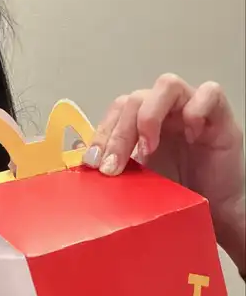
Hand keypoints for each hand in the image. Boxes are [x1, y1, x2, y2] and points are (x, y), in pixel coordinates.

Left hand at [82, 74, 245, 272]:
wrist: (214, 210)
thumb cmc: (178, 192)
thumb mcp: (137, 180)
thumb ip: (114, 166)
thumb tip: (76, 158)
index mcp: (141, 123)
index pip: (115, 112)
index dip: (101, 134)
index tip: (92, 162)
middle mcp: (164, 111)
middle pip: (134, 99)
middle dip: (119, 133)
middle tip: (114, 166)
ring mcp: (191, 108)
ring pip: (166, 85)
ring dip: (150, 115)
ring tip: (148, 148)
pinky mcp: (220, 115)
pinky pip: (209, 93)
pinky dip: (195, 109)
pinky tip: (189, 136)